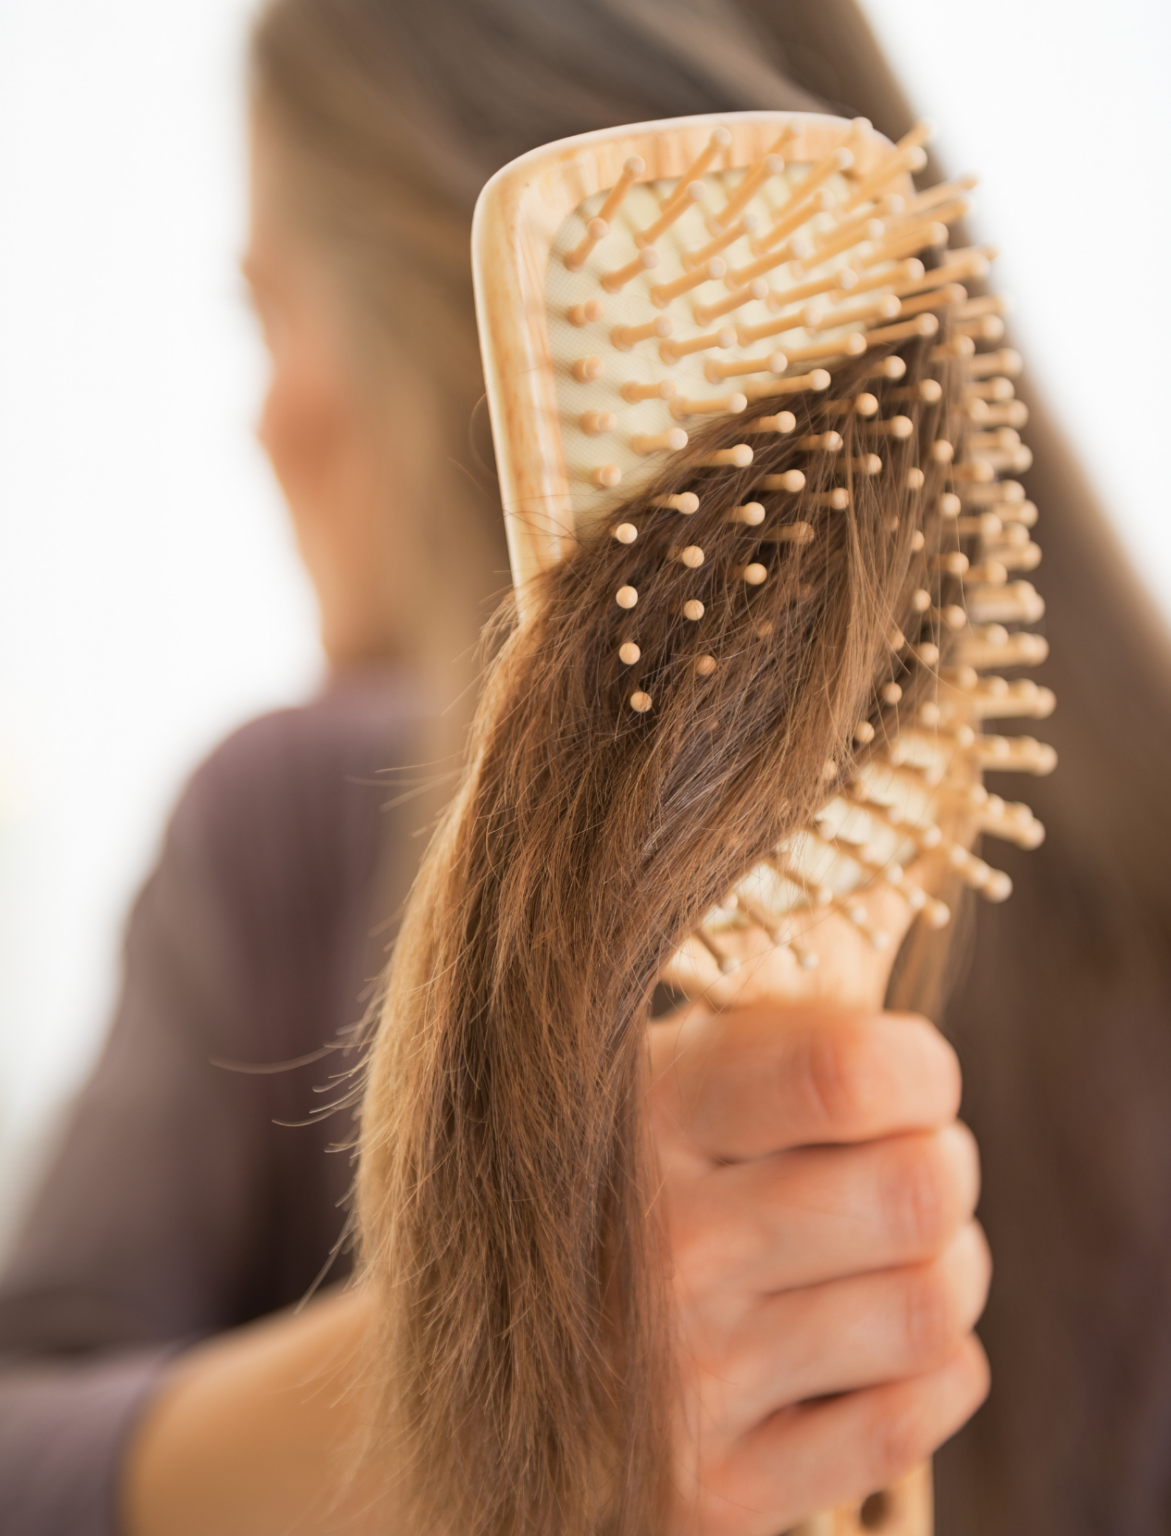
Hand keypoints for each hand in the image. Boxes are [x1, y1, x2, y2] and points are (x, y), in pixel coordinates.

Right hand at [649, 1003, 989, 1535]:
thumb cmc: (601, 1176)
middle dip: (942, 1166)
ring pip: (928, 1307)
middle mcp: (659, 1250)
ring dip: (943, 1269)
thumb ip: (766, 1050)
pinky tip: (866, 1342)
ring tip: (889, 1252)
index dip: (918, 1068)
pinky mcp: (711, 1491)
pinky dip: (925, 1372)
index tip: (907, 1078)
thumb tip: (912, 1062)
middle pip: (917, 1192)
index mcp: (643, 1115)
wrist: (465, 1351)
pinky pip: (908, 1422)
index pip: (846, 1076)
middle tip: (907, 1164)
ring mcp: (683, 1381)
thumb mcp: (646, 1073)